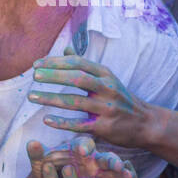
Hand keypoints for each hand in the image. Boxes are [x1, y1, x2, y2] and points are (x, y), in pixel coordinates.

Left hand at [28, 49, 149, 147]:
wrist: (145, 123)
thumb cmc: (121, 98)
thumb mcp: (107, 78)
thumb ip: (86, 65)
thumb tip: (66, 49)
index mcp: (106, 74)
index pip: (78, 63)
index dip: (56, 62)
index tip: (37, 64)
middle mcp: (107, 88)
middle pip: (77, 79)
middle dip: (54, 76)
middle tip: (34, 76)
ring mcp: (106, 108)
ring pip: (75, 102)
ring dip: (51, 99)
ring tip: (32, 97)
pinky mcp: (104, 128)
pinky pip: (80, 124)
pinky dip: (62, 122)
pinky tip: (46, 120)